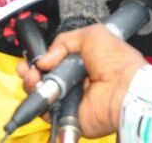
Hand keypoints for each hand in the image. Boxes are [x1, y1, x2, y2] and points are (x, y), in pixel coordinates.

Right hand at [17, 25, 144, 137]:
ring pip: (42, 93)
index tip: (32, 59)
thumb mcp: (90, 35)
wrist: (124, 87)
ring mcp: (71, 100)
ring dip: (32, 84)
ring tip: (32, 77)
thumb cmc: (116, 60)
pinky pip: (46, 110)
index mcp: (82, 63)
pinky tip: (37, 89)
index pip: (54, 62)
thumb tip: (45, 60)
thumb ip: (63, 41)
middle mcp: (75, 82)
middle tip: (27, 69)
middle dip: (31, 72)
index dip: (40, 60)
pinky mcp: (69, 115)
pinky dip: (38, 101)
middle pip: (44, 78)